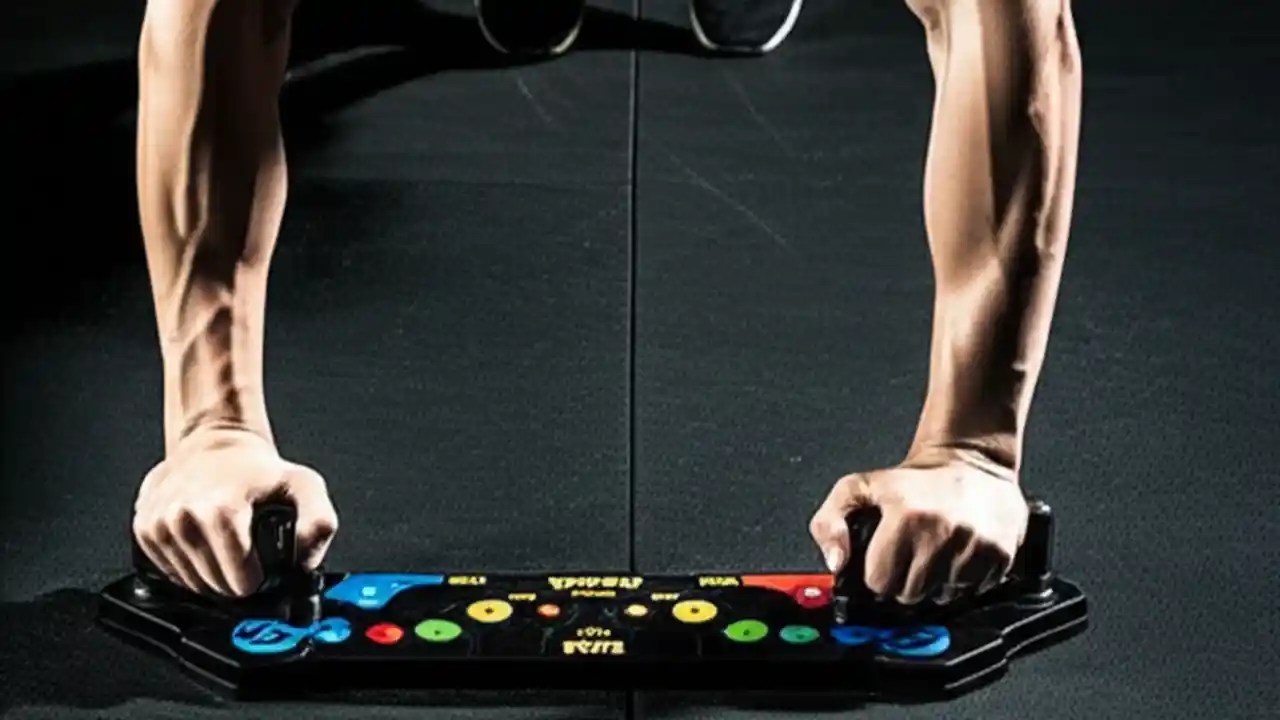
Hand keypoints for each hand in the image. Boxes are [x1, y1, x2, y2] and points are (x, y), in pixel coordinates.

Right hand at [132, 426, 338, 596]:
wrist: (214, 443)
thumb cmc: (257, 469)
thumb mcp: (303, 485)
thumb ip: (318, 523)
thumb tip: (305, 563)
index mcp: (220, 510)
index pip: (239, 581)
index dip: (256, 579)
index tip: (262, 563)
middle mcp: (183, 518)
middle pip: (214, 586)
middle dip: (234, 579)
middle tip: (245, 551)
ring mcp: (158, 525)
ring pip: (190, 584)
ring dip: (211, 575)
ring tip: (225, 545)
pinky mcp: (143, 530)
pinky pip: (169, 573)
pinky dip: (189, 567)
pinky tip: (203, 543)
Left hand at [809, 449, 1028, 604]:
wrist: (970, 459)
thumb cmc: (911, 480)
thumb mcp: (857, 488)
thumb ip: (829, 523)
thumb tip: (837, 563)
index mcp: (904, 516)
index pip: (880, 582)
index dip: (878, 575)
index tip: (885, 560)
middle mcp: (942, 532)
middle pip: (911, 594)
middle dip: (905, 582)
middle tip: (911, 556)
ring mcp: (975, 545)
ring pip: (944, 597)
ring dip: (937, 583)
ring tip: (937, 553)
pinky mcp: (1001, 553)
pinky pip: (976, 591)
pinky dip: (966, 581)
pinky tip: (961, 554)